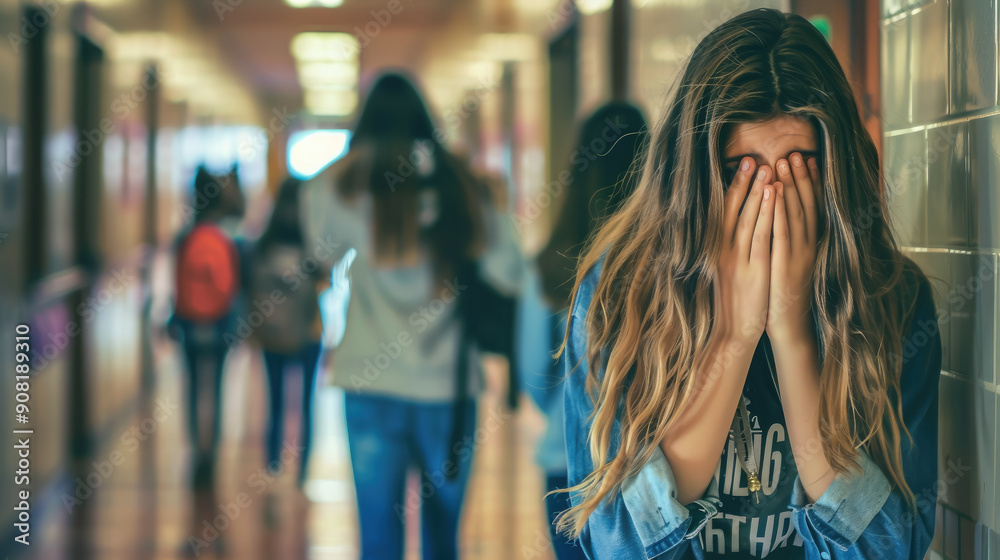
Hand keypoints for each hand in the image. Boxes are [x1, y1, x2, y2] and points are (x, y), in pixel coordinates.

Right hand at [716, 158, 775, 346]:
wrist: (733, 332)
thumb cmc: (734, 303)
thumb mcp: (726, 272)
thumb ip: (729, 250)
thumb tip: (733, 230)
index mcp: (718, 250)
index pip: (724, 213)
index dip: (733, 188)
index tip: (741, 166)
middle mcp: (725, 251)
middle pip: (733, 210)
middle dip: (743, 183)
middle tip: (751, 158)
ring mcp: (738, 259)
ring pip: (747, 218)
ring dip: (757, 191)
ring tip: (766, 168)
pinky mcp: (753, 269)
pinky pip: (760, 235)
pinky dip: (766, 212)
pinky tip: (773, 194)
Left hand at [767, 153, 819, 343]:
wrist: (787, 324)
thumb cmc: (783, 293)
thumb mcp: (788, 262)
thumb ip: (789, 240)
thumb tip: (783, 218)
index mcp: (808, 244)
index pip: (811, 206)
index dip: (809, 182)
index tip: (806, 159)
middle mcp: (807, 246)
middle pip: (806, 205)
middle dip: (800, 177)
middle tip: (795, 153)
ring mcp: (798, 254)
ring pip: (796, 213)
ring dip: (791, 187)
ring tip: (784, 163)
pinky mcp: (785, 264)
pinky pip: (782, 233)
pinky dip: (779, 211)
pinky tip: (775, 193)